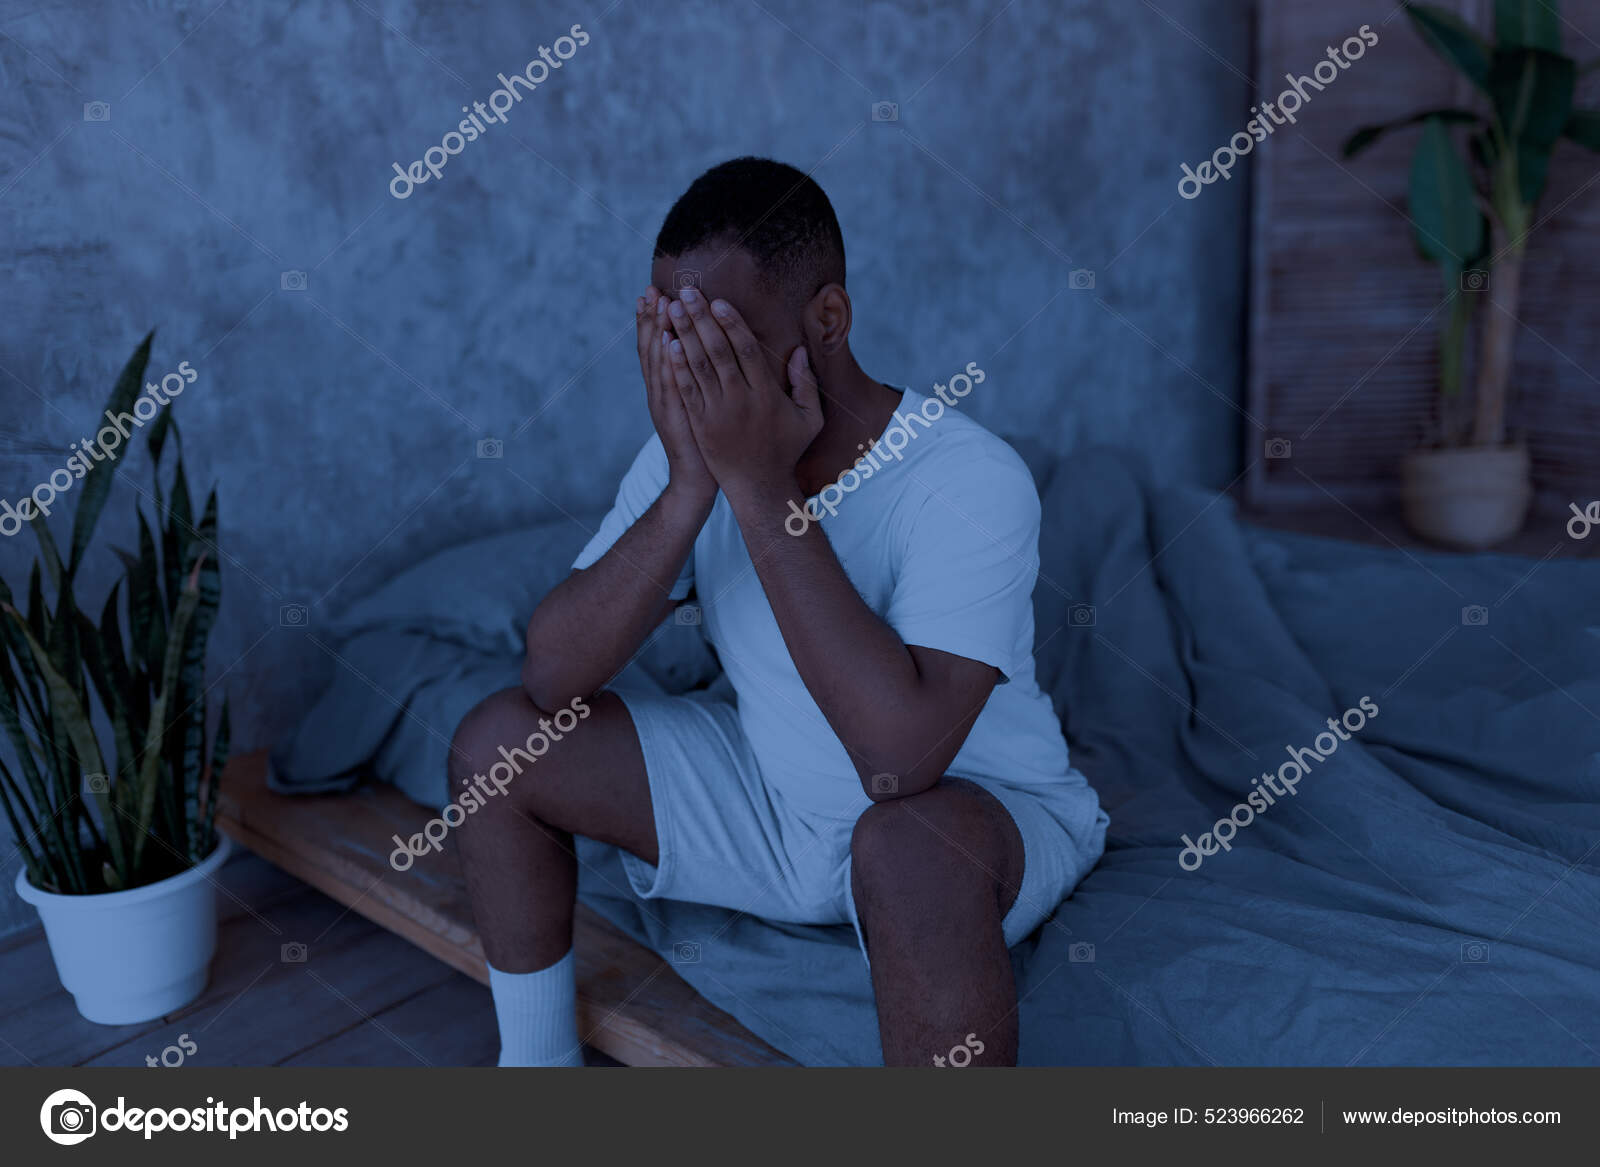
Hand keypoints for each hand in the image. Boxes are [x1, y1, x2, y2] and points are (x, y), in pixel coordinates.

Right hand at [636, 287, 713, 501]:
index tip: (654, 292)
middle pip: (653, 347)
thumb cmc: (704, 440)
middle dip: (652, 317)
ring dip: (659, 331)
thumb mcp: (695, 403)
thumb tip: (699, 346)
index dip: (653, 319)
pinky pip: (672, 385)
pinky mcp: (678, 416)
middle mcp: (661, 391)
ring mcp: (666, 403)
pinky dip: (668, 363)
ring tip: (661, 303)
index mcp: (666, 385)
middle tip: (652, 288)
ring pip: (659, 361)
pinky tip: (669, 341)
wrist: (696, 478)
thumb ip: (694, 376)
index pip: (657, 345)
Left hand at [665, 289, 822, 499]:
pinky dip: (677, 366)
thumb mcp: (810, 419)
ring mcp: (717, 412)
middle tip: (686, 292)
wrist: (758, 487)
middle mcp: (740, 400)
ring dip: (684, 334)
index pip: (746, 350)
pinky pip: (687, 389)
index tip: (718, 301)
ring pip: (698, 366)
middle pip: (718, 352)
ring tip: (671, 308)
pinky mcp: (700, 423)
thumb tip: (799, 349)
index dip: (731, 323)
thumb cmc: (786, 450)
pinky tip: (668, 344)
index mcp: (767, 395)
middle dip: (700, 319)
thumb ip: (807, 384)